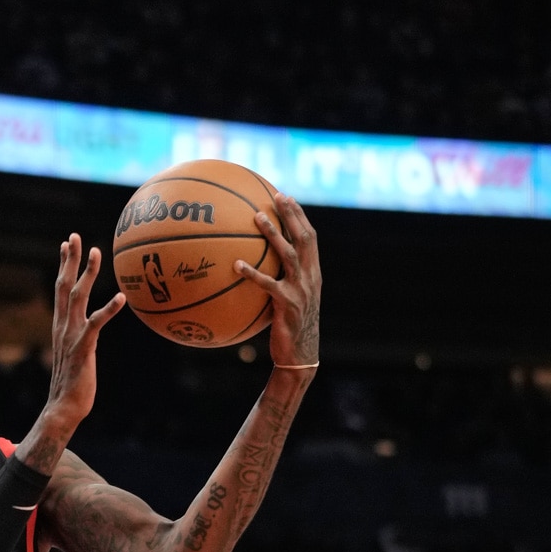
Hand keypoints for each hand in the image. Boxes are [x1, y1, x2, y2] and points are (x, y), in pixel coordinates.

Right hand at [22, 236, 124, 468]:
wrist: (63, 409)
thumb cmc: (74, 387)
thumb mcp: (79, 356)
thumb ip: (84, 339)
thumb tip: (93, 331)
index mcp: (62, 327)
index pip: (61, 290)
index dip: (64, 266)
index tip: (66, 245)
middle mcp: (63, 328)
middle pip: (65, 286)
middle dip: (69, 260)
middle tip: (74, 236)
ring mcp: (71, 337)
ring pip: (78, 298)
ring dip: (87, 274)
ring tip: (96, 253)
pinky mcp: (83, 349)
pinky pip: (96, 324)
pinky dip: (108, 310)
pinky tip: (120, 298)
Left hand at [235, 193, 320, 367]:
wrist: (300, 355)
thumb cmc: (291, 329)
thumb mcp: (291, 301)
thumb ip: (283, 281)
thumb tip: (258, 266)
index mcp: (313, 273)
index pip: (310, 237)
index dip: (299, 215)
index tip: (286, 197)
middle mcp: (311, 278)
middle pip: (304, 238)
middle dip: (292, 214)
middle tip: (276, 195)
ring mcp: (301, 290)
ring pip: (289, 255)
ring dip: (273, 234)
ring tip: (257, 218)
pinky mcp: (287, 305)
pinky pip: (267, 285)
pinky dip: (252, 273)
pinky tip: (236, 264)